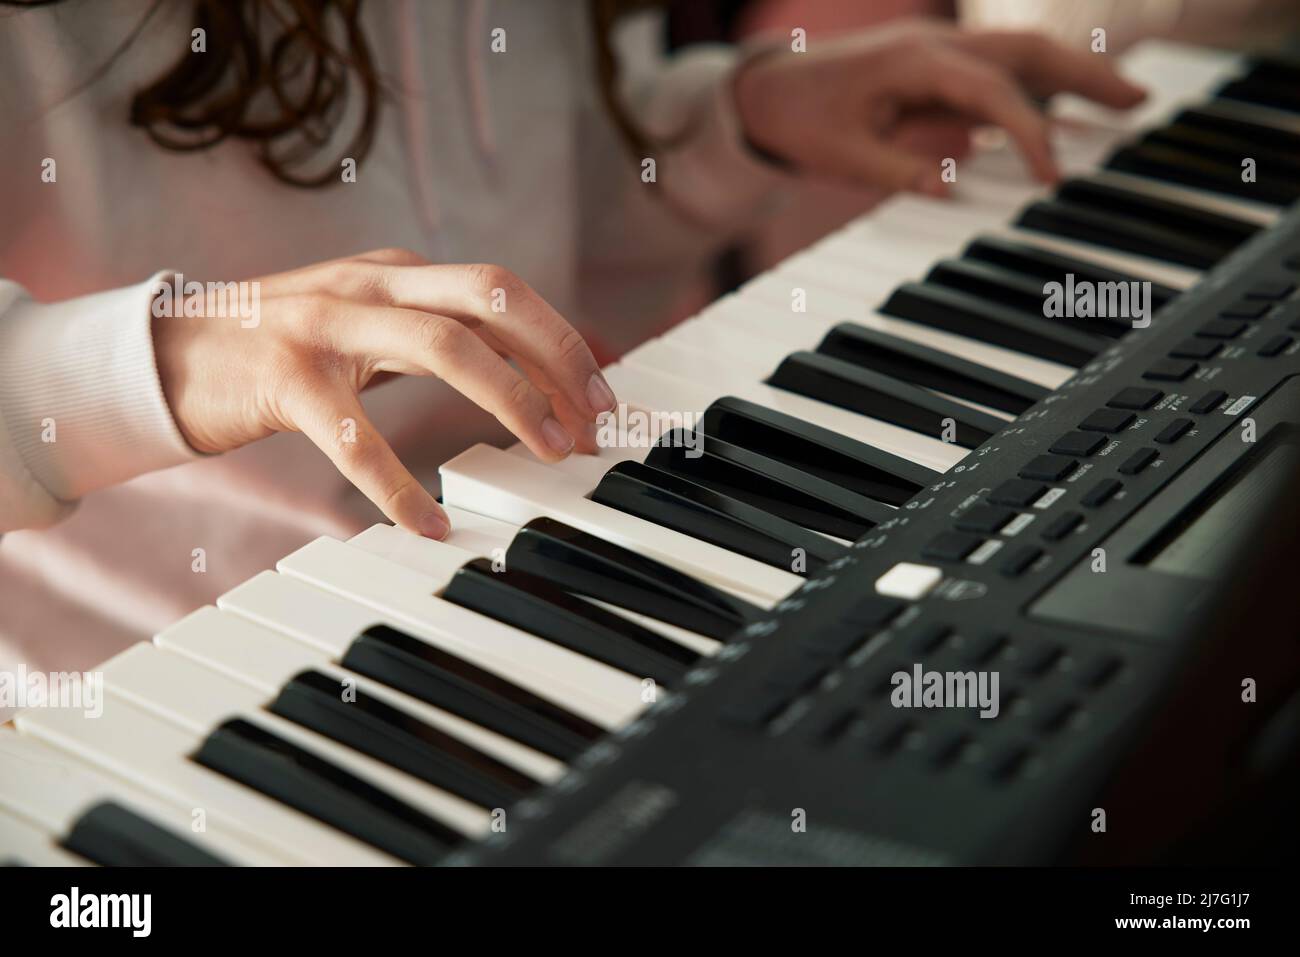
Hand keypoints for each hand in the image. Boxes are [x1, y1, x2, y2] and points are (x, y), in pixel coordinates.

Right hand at [153, 248, 616, 538]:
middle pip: (491, 298)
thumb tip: (523, 378)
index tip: (602, 395)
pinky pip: (355, 437)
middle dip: (556, 356)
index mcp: (397, 276)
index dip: (561, 340)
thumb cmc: (281, 352)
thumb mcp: (367, 329)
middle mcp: (371, 287)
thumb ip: (434, 339)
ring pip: (444, 346)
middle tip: (592, 421)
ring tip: (549, 452)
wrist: (166, 355)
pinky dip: (399, 485)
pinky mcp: (284, 379)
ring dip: (511, 399)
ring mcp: (326, 325)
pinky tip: (431, 524)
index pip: (501, 292)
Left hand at [732, 20, 1146, 193]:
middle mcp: (937, 45)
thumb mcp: (840, 154)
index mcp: (916, 61)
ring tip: (1125, 99)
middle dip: (1087, 72)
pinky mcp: (941, 67)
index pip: (994, 89)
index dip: (1029, 130)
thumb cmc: (802, 119)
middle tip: (1137, 104)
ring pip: (1023, 52)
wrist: (769, 89)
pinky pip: (1003, 69)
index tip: (1052, 174)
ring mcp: (942, 51)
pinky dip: (1043, 84)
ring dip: (1075, 71)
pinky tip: (1069, 107)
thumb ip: (895, 171)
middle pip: (1028, 49)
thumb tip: (949, 191)